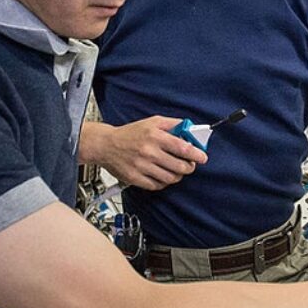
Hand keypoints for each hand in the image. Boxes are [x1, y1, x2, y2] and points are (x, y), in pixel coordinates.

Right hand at [86, 117, 207, 190]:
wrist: (105, 145)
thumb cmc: (130, 133)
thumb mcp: (152, 121)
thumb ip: (173, 124)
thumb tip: (190, 129)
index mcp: (155, 136)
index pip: (183, 148)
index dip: (197, 154)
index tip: (202, 157)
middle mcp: (149, 152)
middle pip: (179, 166)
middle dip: (189, 167)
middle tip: (189, 165)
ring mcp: (142, 166)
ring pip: (170, 178)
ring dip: (177, 176)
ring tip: (176, 170)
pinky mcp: (135, 178)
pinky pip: (157, 186)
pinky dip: (163, 183)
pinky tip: (162, 175)